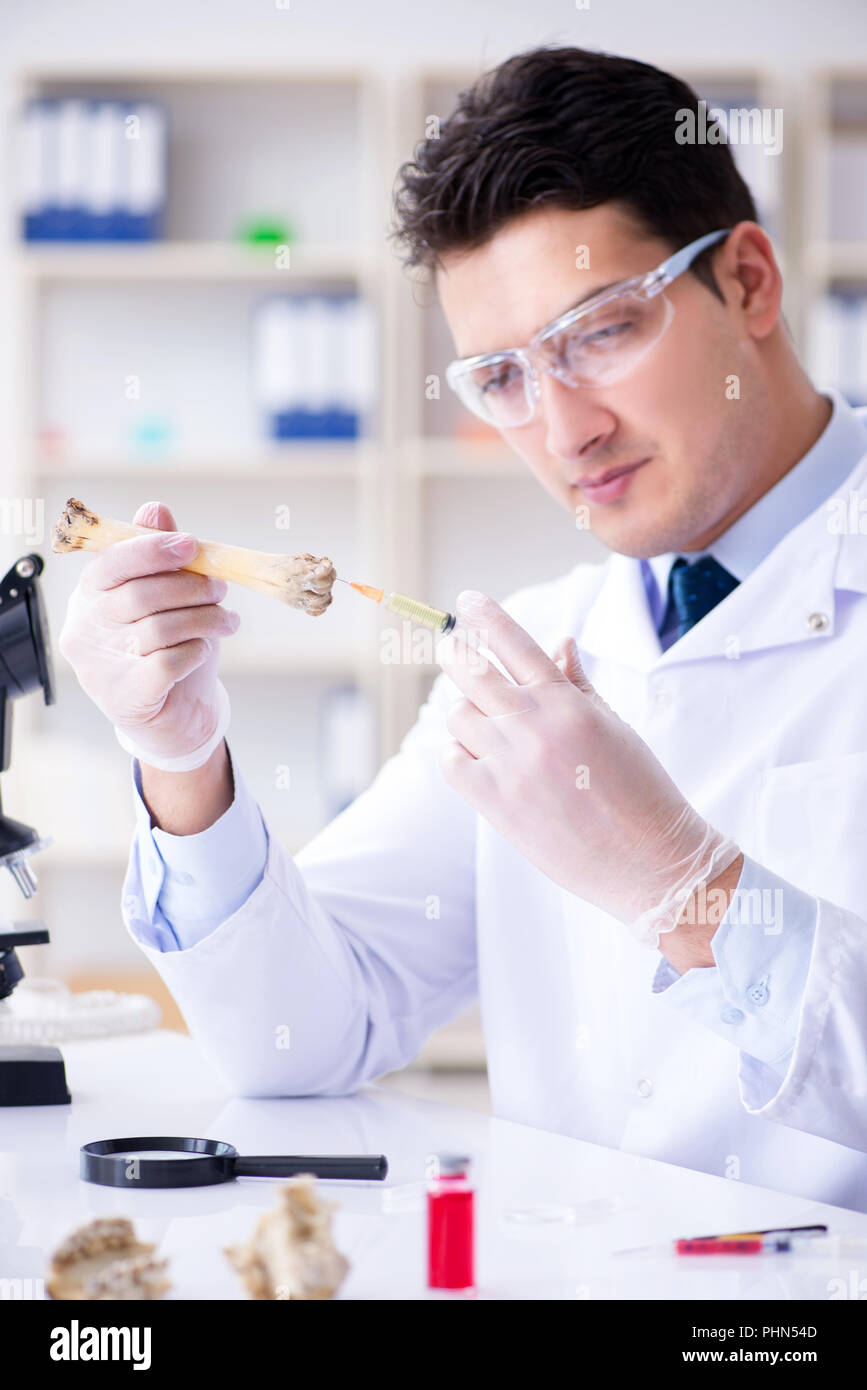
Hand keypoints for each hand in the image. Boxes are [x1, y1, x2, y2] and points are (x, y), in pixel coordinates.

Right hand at [58, 500, 239, 762]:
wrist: (175, 716)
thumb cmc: (169, 647)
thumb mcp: (167, 597)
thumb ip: (157, 555)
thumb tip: (155, 509)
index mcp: (90, 596)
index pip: (111, 563)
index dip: (152, 550)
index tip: (192, 545)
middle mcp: (86, 629)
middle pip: (140, 595)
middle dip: (191, 587)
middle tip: (221, 588)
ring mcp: (101, 667)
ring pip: (161, 628)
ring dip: (205, 618)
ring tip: (227, 621)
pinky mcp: (127, 697)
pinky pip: (169, 662)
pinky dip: (196, 650)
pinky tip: (205, 649)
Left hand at [437, 591, 739, 944]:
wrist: (649, 861)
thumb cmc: (640, 790)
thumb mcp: (613, 726)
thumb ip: (577, 684)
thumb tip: (560, 641)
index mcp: (567, 703)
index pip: (515, 643)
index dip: (485, 616)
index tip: (466, 601)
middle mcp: (534, 727)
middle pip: (470, 671)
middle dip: (455, 653)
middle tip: (449, 646)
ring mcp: (510, 764)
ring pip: (458, 715)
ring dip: (466, 714)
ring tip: (487, 727)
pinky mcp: (495, 802)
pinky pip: (451, 761)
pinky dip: (457, 754)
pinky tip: (478, 760)